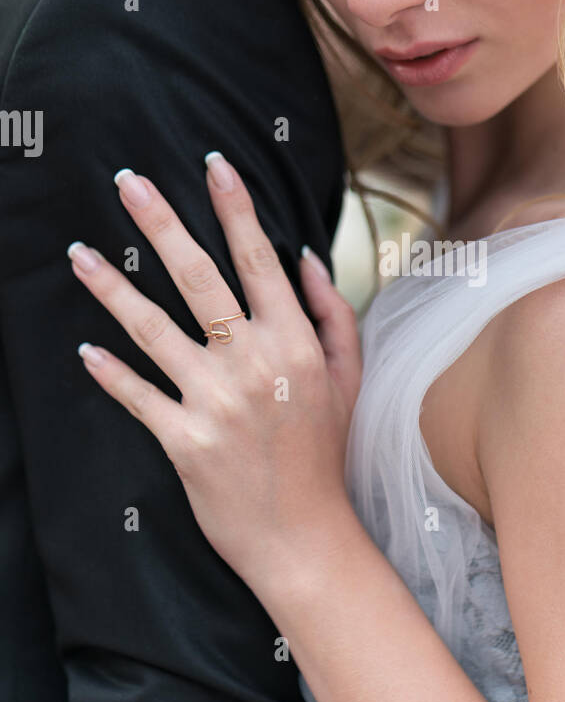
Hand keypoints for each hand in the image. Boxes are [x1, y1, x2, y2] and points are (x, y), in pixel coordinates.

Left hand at [67, 153, 361, 590]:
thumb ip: (332, 313)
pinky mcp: (183, 439)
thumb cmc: (326, 454)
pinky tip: (85, 348)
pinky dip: (109, 371)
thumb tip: (304, 256)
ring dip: (110, 288)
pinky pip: (137, 394)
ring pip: (152, 329)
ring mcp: (215, 401)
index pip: (259, 259)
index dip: (234, 208)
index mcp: (295, 342)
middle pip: (198, 277)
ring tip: (78, 255)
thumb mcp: (348, 378)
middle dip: (160, 222)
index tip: (213, 165)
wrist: (305, 537)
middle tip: (127, 181)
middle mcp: (254, 363)